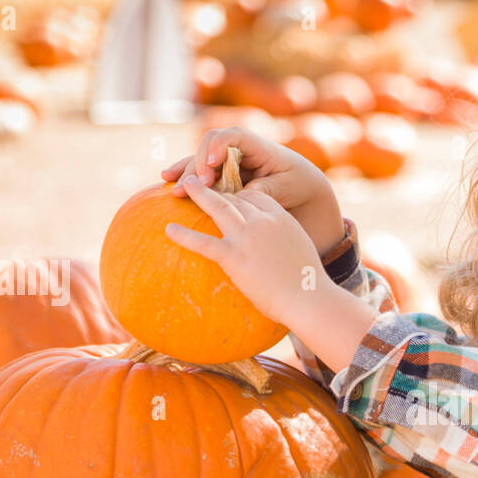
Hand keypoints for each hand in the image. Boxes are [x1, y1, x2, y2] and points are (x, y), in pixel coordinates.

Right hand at [160, 127, 344, 254]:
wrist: (301, 188)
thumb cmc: (297, 184)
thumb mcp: (287, 187)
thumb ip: (265, 188)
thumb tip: (241, 195)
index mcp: (258, 145)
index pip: (234, 136)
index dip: (219, 145)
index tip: (213, 164)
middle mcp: (239, 149)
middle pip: (211, 148)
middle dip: (200, 165)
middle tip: (196, 186)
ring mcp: (228, 161)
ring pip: (201, 160)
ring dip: (187, 173)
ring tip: (175, 189)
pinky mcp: (221, 175)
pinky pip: (200, 173)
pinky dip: (185, 177)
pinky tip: (168, 181)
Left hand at [165, 173, 322, 328]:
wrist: (309, 298)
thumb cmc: (308, 284)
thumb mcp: (300, 252)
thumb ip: (285, 244)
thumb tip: (279, 252)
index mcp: (280, 217)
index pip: (255, 195)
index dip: (239, 193)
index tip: (228, 194)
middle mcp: (263, 220)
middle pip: (235, 197)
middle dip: (216, 187)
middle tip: (198, 179)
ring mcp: (247, 237)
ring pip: (218, 206)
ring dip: (198, 193)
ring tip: (183, 184)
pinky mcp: (234, 256)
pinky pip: (203, 242)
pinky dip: (183, 235)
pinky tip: (168, 229)